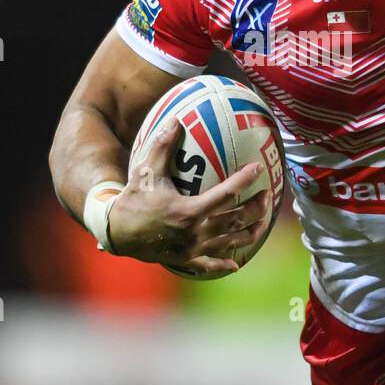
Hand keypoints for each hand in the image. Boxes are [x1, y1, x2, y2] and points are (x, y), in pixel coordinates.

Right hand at [106, 121, 270, 276]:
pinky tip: (236, 263)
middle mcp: (195, 232)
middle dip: (256, 208)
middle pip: (236, 221)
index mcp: (189, 211)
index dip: (244, 180)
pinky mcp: (186, 260)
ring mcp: (193, 249)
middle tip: (268, 195)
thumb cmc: (133, 198)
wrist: (116, 233)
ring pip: (230, 243)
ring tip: (262, 222)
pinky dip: (224, 265)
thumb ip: (162, 145)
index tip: (257, 168)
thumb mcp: (145, 170)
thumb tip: (176, 120)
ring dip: (250, 232)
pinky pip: (210, 265)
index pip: (226, 194)